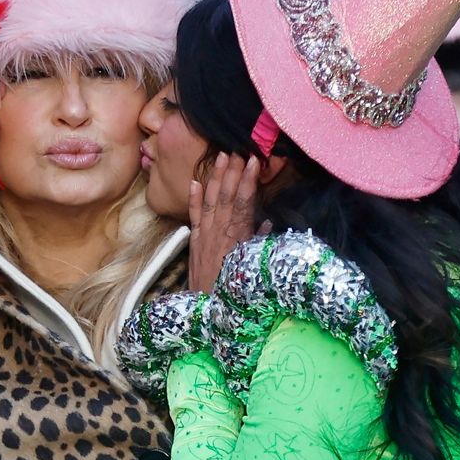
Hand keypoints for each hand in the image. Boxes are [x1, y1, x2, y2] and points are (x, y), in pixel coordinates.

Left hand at [188, 153, 258, 291]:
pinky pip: (193, 216)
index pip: (243, 202)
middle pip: (225, 196)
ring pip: (209, 200)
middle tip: (236, 150)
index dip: (248, 180)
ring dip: (214, 178)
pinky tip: (194, 181)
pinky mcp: (193, 242)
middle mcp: (219, 232)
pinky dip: (193, 198)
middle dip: (231, 172)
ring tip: (220, 157)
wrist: (209, 310)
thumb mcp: (255, 267)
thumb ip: (260, 242)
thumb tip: (266, 221)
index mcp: (238, 238)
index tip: (253, 161)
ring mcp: (204, 235)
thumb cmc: (237, 291)